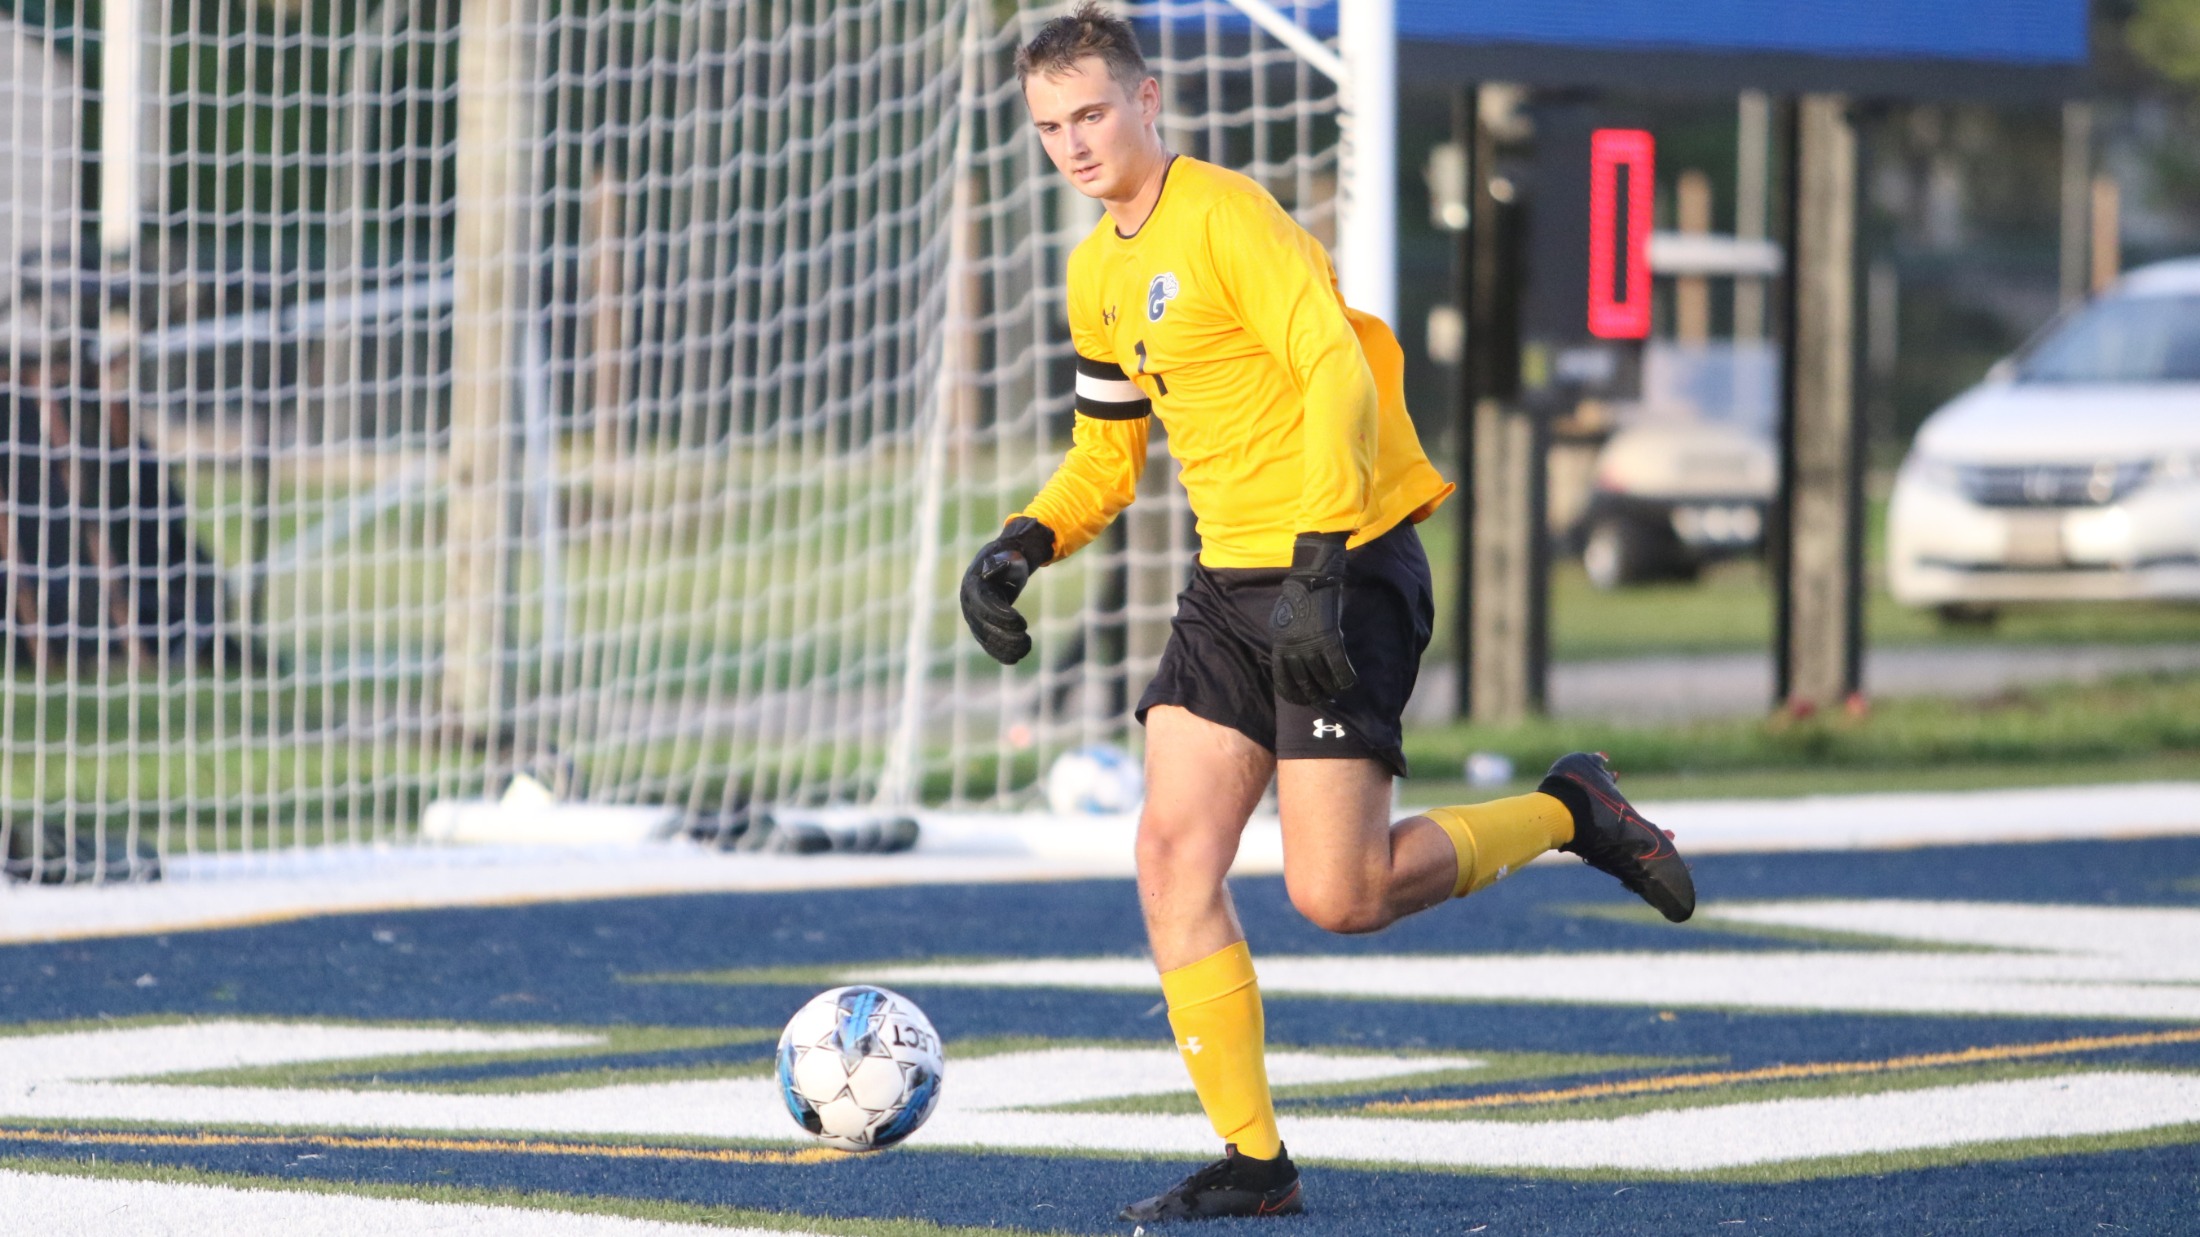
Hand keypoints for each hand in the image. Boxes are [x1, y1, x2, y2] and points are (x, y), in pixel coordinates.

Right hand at [960, 517, 1054, 663]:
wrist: (1000, 566)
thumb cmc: (1008, 560)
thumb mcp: (1007, 558)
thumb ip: (1004, 563)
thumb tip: (1004, 565)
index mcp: (973, 585)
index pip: (983, 605)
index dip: (1001, 616)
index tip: (1022, 623)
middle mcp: (968, 604)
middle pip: (984, 625)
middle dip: (1005, 636)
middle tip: (1026, 640)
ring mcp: (973, 618)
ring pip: (986, 638)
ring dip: (1006, 647)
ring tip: (1026, 648)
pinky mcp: (980, 627)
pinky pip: (988, 643)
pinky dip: (1000, 652)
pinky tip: (1015, 658)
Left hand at [1269, 531, 1355, 705]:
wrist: (1312, 577)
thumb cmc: (1299, 596)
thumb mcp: (1284, 622)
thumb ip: (1288, 641)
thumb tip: (1295, 656)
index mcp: (1280, 645)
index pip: (1282, 679)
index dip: (1292, 694)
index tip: (1301, 701)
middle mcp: (1293, 648)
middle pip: (1303, 682)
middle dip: (1315, 694)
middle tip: (1324, 699)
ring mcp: (1311, 644)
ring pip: (1322, 677)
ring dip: (1332, 688)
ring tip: (1338, 693)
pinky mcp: (1329, 638)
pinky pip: (1338, 666)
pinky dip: (1346, 677)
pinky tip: (1351, 682)